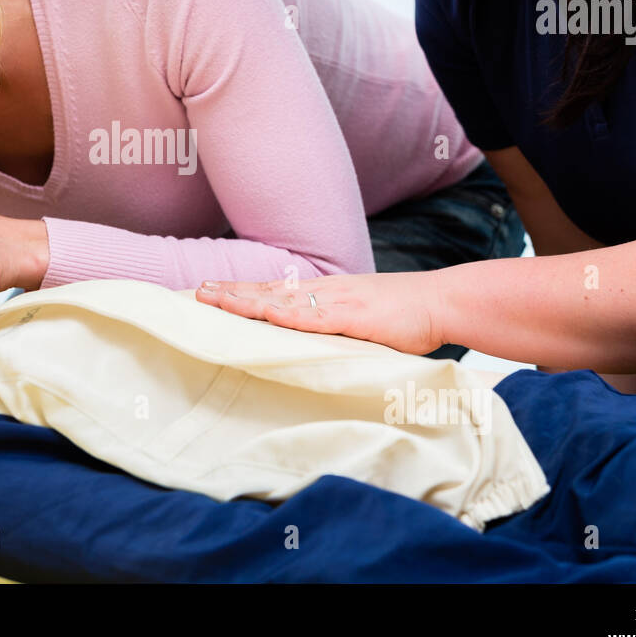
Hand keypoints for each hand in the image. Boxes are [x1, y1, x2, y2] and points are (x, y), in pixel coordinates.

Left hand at [193, 270, 446, 354]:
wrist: (440, 301)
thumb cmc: (405, 314)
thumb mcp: (362, 320)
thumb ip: (335, 330)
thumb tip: (312, 345)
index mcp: (325, 294)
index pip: (274, 291)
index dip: (241, 292)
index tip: (211, 291)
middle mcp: (324, 292)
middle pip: (267, 291)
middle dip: (230, 292)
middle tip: (195, 291)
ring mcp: (336, 302)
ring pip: (281, 301)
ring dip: (245, 300)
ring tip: (213, 299)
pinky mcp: (353, 317)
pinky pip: (313, 317)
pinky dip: (286, 316)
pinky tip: (262, 313)